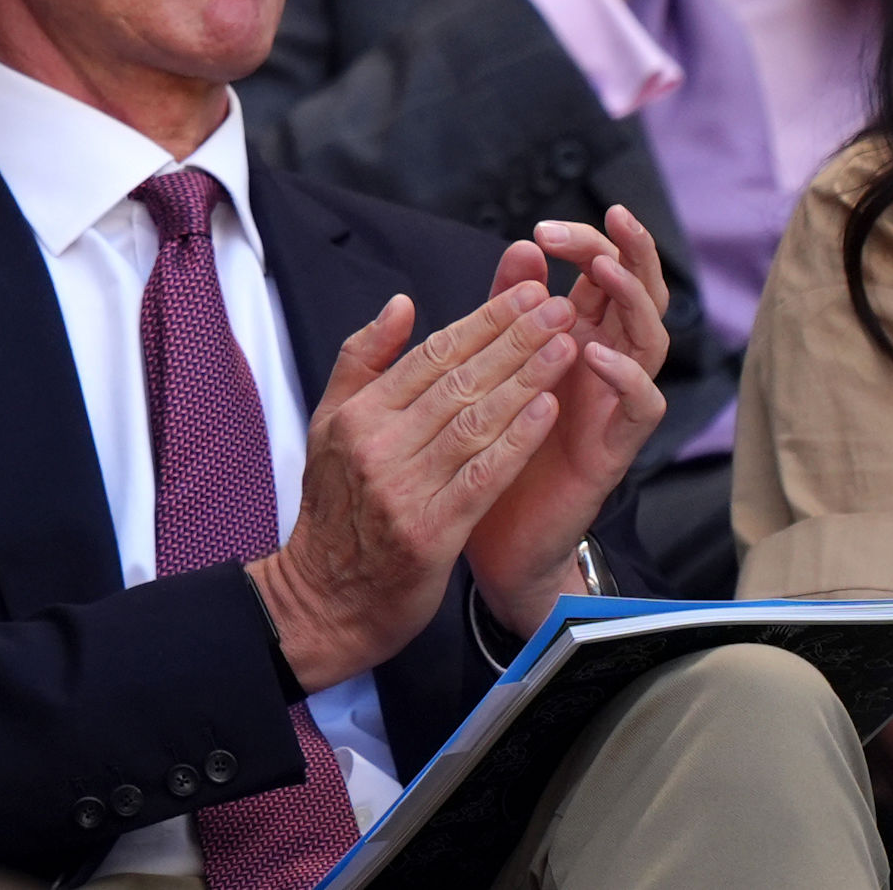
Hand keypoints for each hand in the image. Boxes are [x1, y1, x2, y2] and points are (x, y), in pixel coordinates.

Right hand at [251, 282, 580, 689]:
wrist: (327, 598)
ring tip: (565, 346)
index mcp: (357, 415)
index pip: (430, 354)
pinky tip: (548, 410)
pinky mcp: (431, 531)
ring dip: (526, 379)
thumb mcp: (329, 425)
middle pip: (458, 380)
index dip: (483, 321)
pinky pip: (483, 475)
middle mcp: (378, 445)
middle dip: (514, 338)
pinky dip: (517, 439)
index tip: (524, 294)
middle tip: (557, 306)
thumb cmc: (337, 511)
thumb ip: (363, 361)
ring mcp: (403, 488)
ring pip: (475, 420)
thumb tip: (401, 304)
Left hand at [464, 208, 674, 631]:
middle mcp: (605, 361)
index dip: (583, 242)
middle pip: (638, 292)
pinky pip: (643, 406)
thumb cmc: (493, 439)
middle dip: (627, 250)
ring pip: (652, 339)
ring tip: (603, 272)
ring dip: (633, 299)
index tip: (541, 228)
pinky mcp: (617, 447)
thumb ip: (508, 306)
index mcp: (576, 333)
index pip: (598, 272)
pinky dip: (626, 375)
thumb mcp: (494, 363)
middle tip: (609, 218)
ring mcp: (616, 403)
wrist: (491, 529)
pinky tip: (595, 354)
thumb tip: (523, 247)